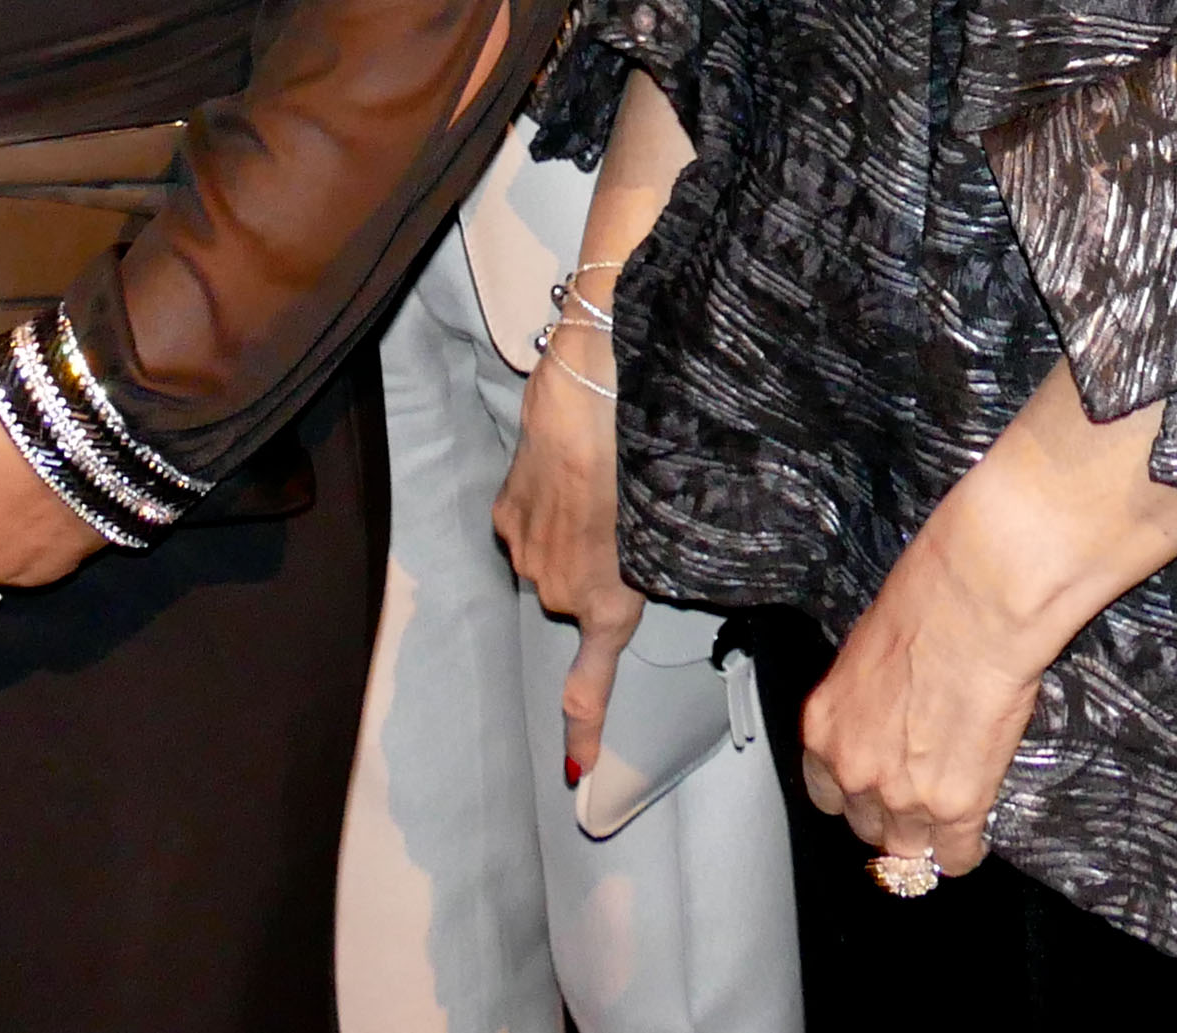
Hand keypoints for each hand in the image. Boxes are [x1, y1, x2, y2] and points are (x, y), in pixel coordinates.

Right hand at [490, 323, 639, 780]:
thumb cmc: (644, 464)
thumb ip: (649, 572)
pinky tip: (566, 475)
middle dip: (597, 574)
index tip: (577, 774)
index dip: (584, 732)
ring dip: (572, 539)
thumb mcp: (670, 530)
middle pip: (578, 598)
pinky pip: (528, 528)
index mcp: (609, 604)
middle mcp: (560, 591)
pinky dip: (545, 512)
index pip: (590, 687)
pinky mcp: (507, 517)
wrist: (592, 402)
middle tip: (624, 526)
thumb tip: (635, 588)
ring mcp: (528, 555)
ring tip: (598, 489)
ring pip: (552, 562)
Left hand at [801, 364, 1176, 880]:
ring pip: (908, 854)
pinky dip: (966, 849)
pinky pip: (957, 858)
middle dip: (891, 821)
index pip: (826, 795)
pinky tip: (975, 830)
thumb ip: (868, 701)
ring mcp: (902, 795)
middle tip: (918, 804)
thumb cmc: (928, 603)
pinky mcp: (955, 806)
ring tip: (947, 825)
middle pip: (865, 829)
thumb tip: (888, 713)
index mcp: (825, 727)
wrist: (975, 602)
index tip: (876, 794)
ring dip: (927, 842)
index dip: (856, 797)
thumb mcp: (868, 651)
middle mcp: (854, 769)